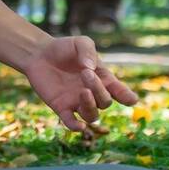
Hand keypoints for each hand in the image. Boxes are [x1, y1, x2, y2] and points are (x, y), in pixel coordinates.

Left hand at [24, 35, 139, 132]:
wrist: (39, 53)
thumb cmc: (64, 48)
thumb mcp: (80, 43)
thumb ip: (88, 51)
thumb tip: (90, 68)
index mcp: (103, 80)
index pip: (121, 93)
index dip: (127, 98)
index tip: (129, 99)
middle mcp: (93, 94)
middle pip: (104, 102)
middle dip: (98, 89)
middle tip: (85, 73)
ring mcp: (77, 102)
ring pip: (92, 116)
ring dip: (90, 106)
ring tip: (83, 91)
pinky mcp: (61, 107)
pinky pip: (71, 122)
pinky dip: (75, 126)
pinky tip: (78, 126)